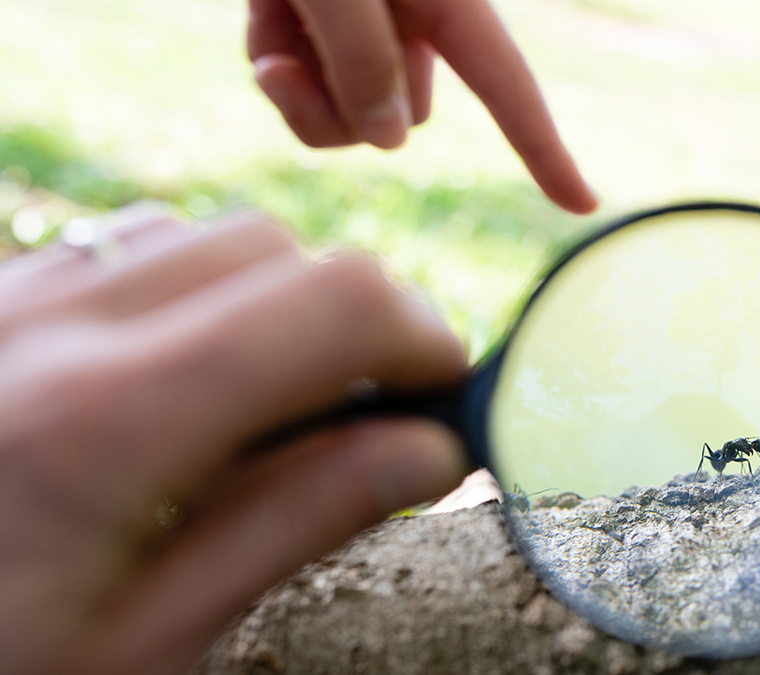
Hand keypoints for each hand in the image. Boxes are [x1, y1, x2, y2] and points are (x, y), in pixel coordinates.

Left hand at [0, 207, 470, 673]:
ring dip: (278, 299)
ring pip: (206, 235)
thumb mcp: (154, 638)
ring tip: (282, 400)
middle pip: (276, 248)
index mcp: (108, 421)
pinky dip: (200, 291)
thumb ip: (298, 522)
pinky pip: (128, 248)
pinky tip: (194, 377)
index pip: (329, 302)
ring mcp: (9, 303)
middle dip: (356, 317)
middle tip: (372, 412)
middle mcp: (53, 327)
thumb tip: (427, 450)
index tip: (444, 395)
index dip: (419, 335)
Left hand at [247, 0, 597, 214]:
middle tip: (287, 58)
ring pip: (355, 119)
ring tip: (275, 22)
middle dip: (344, 106)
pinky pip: (312, 94)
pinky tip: (264, 16)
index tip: (583, 204)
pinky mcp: (325, 34)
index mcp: (450, 1)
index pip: (510, 90)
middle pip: (402, 119)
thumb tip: (388, 143)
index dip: (546, 151)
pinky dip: (278, 67)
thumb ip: (362, 56)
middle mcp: (418, 24)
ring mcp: (371, 31)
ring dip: (303, 92)